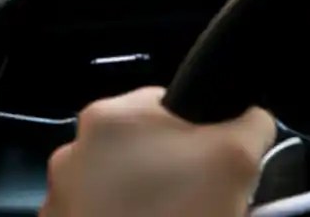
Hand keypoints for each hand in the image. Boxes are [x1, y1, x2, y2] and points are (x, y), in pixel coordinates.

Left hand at [41, 86, 276, 216]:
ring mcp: (58, 198)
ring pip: (121, 185)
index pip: (171, 104)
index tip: (213, 165)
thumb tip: (250, 118)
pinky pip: (102, 215)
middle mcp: (72, 151)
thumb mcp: (239, 158)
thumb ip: (251, 120)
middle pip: (145, 146)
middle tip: (199, 198)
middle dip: (172, 168)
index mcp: (111, 116)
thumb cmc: (183, 212)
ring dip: (146, 199)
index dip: (202, 132)